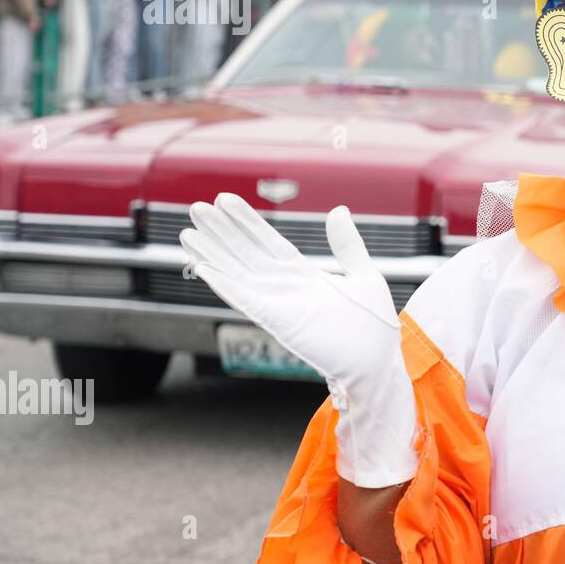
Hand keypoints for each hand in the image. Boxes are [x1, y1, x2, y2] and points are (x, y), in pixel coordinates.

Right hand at [180, 194, 417, 486]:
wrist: (377, 364)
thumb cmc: (374, 327)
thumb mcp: (364, 275)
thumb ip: (347, 245)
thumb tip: (338, 210)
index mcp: (305, 275)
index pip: (268, 242)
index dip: (247, 221)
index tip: (225, 200)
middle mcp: (286, 288)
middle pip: (246, 253)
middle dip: (221, 230)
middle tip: (196, 207)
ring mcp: (279, 303)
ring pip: (237, 272)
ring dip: (212, 252)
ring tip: (187, 231)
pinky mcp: (277, 320)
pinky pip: (243, 297)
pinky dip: (222, 282)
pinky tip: (202, 265)